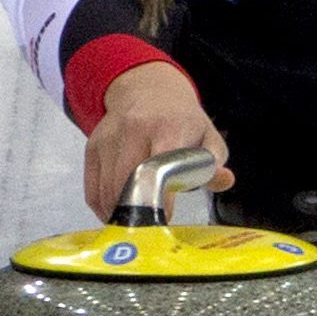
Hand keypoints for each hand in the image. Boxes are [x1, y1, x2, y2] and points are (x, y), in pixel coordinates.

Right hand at [82, 61, 234, 221]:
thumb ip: (214, 161)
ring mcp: (109, 138)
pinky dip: (103, 206)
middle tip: (150, 226)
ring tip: (136, 222)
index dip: (159, 197)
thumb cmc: (180, 119)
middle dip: (138, 210)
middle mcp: (134, 129)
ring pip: (108, 188)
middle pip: (128, 182)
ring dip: (120, 212)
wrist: (147, 89)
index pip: (158, 167)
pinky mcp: (93, 146)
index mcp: (167, 126)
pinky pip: (92, 188)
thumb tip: (224, 180)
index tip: (165, 217)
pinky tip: (118, 212)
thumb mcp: (206, 135)